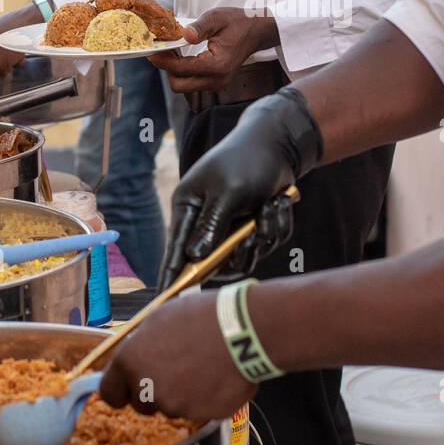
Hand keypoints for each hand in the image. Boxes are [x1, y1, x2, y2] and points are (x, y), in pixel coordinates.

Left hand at [99, 290, 254, 420]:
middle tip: (177, 370)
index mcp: (132, 360)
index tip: (127, 390)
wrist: (244, 330)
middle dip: (154, 393)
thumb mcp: (162, 318)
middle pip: (141, 404)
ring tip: (203, 367)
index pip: (109, 392)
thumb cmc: (204, 316)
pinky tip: (217, 376)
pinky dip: (205, 399)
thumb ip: (142, 343)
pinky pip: (198, 411)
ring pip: (172, 407)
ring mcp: (175, 405)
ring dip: (183, 394)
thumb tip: (136, 356)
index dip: (119, 391)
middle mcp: (148, 387)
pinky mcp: (200, 415)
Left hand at [150, 6, 278, 93]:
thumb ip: (199, 27)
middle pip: (179, 85)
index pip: (181, 69)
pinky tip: (181, 56)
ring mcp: (218, 83)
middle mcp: (218, 79)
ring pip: (184, 86)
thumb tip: (183, 34)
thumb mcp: (216, 18)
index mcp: (217, 65)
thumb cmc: (238, 23)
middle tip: (160, 51)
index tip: (152, 51)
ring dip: (174, 71)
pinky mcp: (216, 82)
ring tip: (171, 52)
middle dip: (166, 69)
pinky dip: (183, 72)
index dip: (163, 60)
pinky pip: (193, 82)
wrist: (256, 31)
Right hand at [157, 86, 321, 289]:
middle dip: (241, 248)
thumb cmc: (246, 161)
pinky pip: (267, 244)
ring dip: (265, 233)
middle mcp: (206, 221)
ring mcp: (231, 227)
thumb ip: (212, 226)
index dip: (171, 276)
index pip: (175, 250)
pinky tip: (277, 202)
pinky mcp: (253, 227)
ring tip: (269, 205)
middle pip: (217, 262)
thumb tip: (195, 258)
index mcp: (189, 208)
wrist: (278, 144)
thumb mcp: (228, 192)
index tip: (164, 300)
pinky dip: (277, 226)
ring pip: (247, 256)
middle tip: (252, 230)